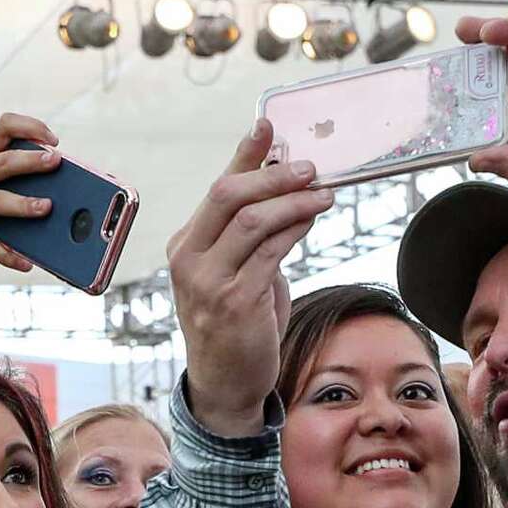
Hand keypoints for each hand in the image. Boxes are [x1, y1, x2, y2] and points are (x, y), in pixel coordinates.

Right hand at [0, 113, 60, 276]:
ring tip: (46, 208)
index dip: (29, 126)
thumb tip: (75, 191)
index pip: (4, 126)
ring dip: (22, 204)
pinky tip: (26, 263)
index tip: (54, 142)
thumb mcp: (10, 191)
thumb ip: (31, 183)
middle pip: (1, 162)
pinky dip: (8, 255)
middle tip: (55, 163)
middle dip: (31, 161)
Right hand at [167, 122, 332, 436]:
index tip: (267, 124)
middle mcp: (188, 260)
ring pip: (251, 221)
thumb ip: (253, 235)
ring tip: (323, 191)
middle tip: (309, 165)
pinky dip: (294, 229)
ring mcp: (207, 282)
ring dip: (292, 201)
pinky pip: (269, 252)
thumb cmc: (237, 323)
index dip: (244, 154)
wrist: (226, 383)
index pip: (217, 189)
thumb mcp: (238, 271)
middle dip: (272, 175)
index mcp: (185, 245)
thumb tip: (286, 185)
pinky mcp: (234, 303)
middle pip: (227, 197)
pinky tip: (312, 218)